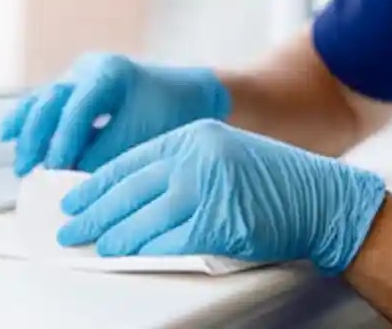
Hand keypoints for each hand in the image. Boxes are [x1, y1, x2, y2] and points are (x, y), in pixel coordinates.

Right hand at [0, 53, 231, 176]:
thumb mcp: (142, 136)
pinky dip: (26, 120)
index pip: (77, 108)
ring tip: (17, 161)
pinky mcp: (73, 87)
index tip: (54, 170)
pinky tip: (6, 135)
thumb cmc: (172, 115)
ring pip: (41, 99)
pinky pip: (43, 103)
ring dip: (26, 131)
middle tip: (27, 170)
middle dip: (37, 138)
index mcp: (109, 73)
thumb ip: (104, 155)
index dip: (63, 141)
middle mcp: (88, 68)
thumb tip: (70, 180)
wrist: (191, 95)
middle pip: (51, 101)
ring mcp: (78, 75)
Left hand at [56, 119, 386, 273]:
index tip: (73, 198)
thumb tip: (132, 194)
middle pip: (129, 189)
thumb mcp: (223, 153)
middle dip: (93, 211)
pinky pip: (170, 241)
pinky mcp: (218, 223)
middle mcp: (196, 157)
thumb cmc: (275, 181)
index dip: (97, 183)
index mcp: (193, 136)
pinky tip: (127, 255)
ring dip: (114, 235)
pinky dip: (145, 251)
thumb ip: (181, 165)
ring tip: (95, 245)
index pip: (130, 160)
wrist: (323, 199)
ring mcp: (207, 189)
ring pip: (144, 217)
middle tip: (68, 227)